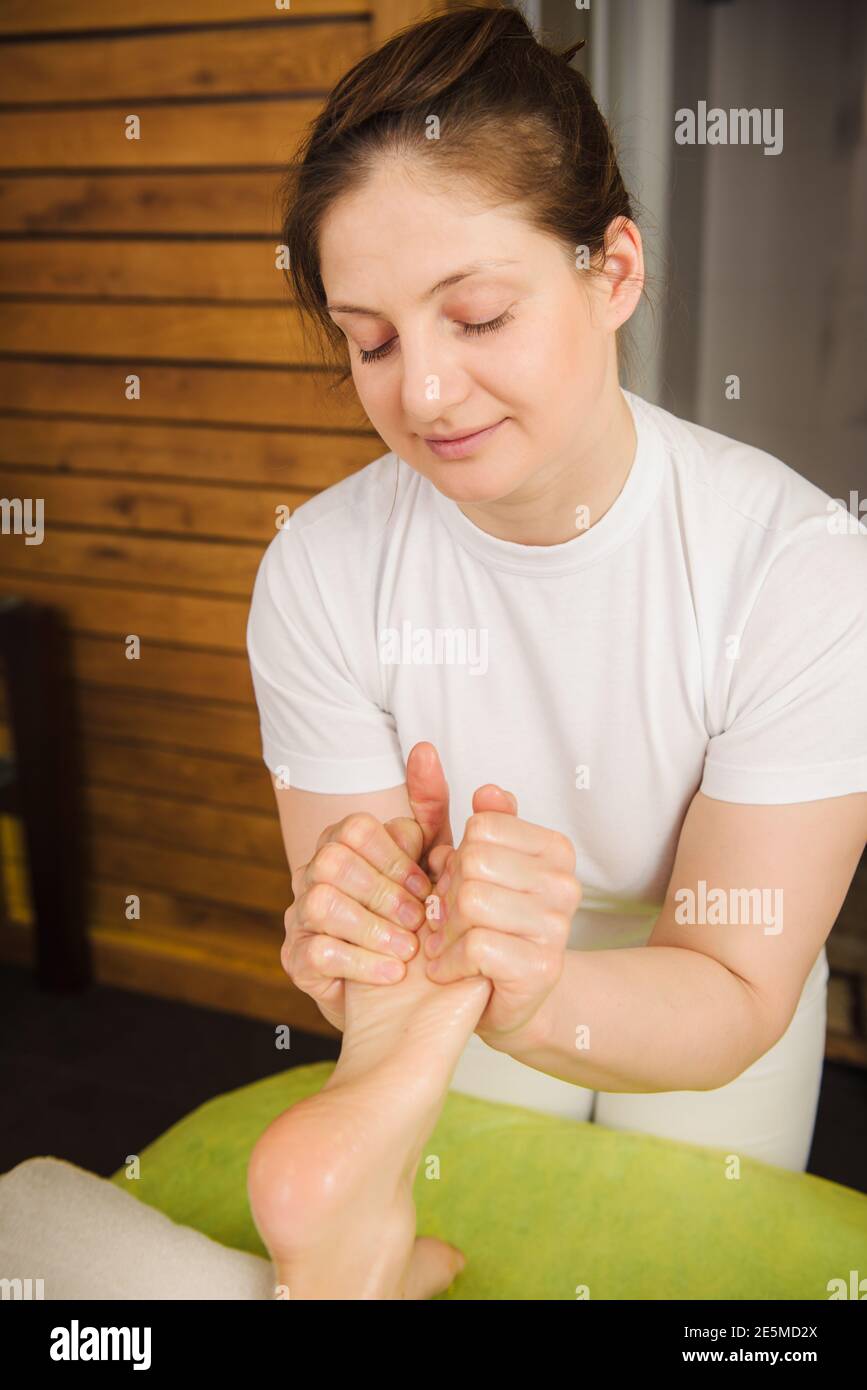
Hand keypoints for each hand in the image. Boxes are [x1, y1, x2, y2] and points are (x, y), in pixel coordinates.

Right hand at [284, 811, 430, 1030]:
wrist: (405, 992)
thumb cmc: (418, 913)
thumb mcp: (432, 858)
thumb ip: (430, 806)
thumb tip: (424, 750)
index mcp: (344, 843)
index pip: (356, 829)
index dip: (396, 857)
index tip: (429, 887)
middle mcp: (314, 874)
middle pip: (333, 862)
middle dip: (383, 892)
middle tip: (421, 919)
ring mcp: (301, 917)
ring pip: (320, 904)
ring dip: (371, 927)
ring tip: (408, 949)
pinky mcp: (298, 961)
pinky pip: (317, 952)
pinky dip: (361, 962)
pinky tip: (393, 973)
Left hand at [423, 786, 582, 1046]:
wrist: (508, 999)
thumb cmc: (491, 925)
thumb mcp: (482, 867)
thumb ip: (486, 824)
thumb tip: (488, 790)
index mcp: (555, 850)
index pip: (484, 826)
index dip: (456, 856)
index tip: (455, 884)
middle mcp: (565, 885)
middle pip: (474, 862)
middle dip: (447, 894)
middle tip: (444, 919)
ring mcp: (558, 927)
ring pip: (473, 902)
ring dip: (444, 930)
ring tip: (444, 943)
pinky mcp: (541, 968)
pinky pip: (476, 946)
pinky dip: (448, 962)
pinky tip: (448, 969)